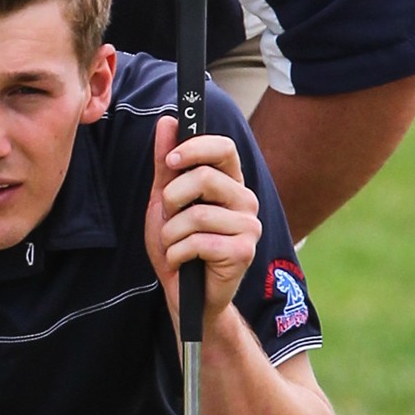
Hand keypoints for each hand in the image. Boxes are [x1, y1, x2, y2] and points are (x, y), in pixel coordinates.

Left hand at [144, 116, 262, 321]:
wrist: (185, 294)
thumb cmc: (178, 243)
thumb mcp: (165, 200)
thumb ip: (167, 163)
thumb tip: (168, 120)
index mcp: (230, 182)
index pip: (224, 147)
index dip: (196, 147)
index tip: (172, 160)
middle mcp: (245, 200)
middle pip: (205, 177)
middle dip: (172, 198)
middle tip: (168, 216)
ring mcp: (249, 227)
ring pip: (197, 214)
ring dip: (171, 233)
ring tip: (174, 244)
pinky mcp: (244, 252)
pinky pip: (198, 242)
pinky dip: (177, 253)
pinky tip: (183, 261)